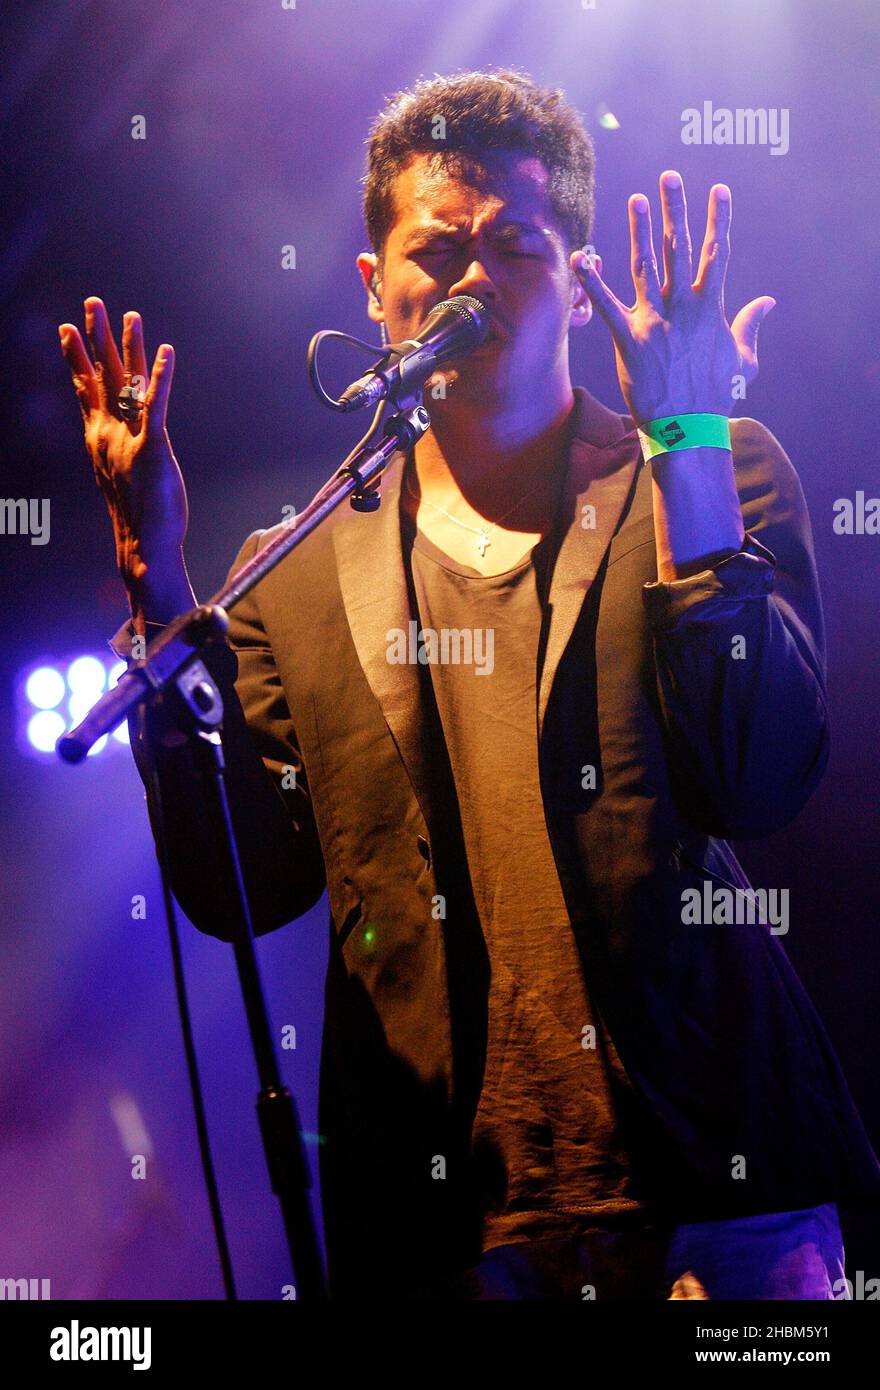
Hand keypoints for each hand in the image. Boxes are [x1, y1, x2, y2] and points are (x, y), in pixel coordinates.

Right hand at [58, 298, 188, 598]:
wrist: (141, 546)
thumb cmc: (136, 516)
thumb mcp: (121, 475)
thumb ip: (118, 452)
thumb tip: (114, 445)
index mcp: (99, 438)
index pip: (87, 389)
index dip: (79, 358)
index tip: (68, 330)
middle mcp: (109, 433)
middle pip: (100, 375)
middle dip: (95, 337)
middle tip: (91, 303)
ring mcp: (128, 438)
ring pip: (125, 382)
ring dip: (127, 346)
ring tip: (128, 314)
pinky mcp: (152, 448)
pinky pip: (156, 405)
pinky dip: (161, 377)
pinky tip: (166, 351)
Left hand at [571, 171, 774, 424]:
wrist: (689, 428)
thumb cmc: (716, 396)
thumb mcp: (744, 359)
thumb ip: (751, 325)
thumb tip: (768, 302)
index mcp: (711, 309)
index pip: (717, 254)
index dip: (718, 220)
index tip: (719, 190)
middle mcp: (683, 307)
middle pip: (679, 248)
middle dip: (675, 210)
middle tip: (670, 176)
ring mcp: (654, 321)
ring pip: (646, 266)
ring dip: (640, 230)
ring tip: (637, 199)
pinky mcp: (628, 339)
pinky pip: (607, 306)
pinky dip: (592, 282)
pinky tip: (581, 256)